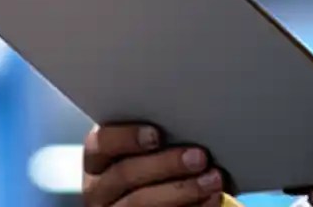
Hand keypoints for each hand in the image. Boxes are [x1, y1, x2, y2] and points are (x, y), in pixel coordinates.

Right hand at [82, 123, 228, 206]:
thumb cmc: (158, 159)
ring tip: (213, 179)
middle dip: (165, 164)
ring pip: (140, 203)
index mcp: (98, 158)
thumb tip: (189, 114)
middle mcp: (99, 188)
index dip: (127, 138)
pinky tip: (213, 197)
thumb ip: (159, 133)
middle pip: (125, 174)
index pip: (101, 144)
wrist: (161, 195)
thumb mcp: (148, 146)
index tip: (157, 135)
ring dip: (183, 190)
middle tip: (200, 157)